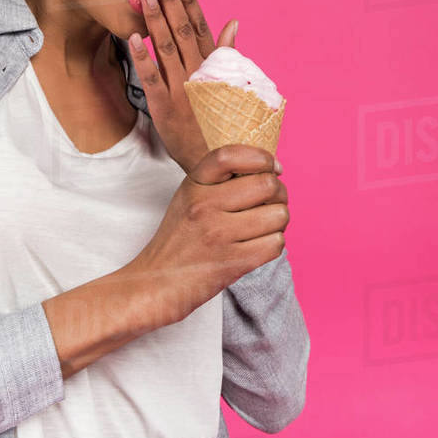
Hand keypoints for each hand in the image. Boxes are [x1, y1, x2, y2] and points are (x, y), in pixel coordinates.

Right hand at [120, 144, 287, 329]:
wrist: (157, 282)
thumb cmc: (179, 238)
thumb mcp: (188, 196)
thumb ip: (219, 180)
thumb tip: (270, 169)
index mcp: (194, 184)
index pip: (231, 155)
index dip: (262, 157)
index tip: (273, 167)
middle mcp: (205, 206)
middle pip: (267, 184)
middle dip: (280, 193)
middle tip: (272, 202)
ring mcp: (219, 235)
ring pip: (279, 215)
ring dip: (279, 221)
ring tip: (265, 226)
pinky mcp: (233, 263)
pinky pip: (276, 243)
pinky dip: (274, 244)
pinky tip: (259, 245)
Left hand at [127, 0, 238, 175]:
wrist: (223, 164)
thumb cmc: (227, 123)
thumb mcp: (232, 85)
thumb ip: (228, 53)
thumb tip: (233, 22)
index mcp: (214, 68)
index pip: (201, 28)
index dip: (190, 4)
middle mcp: (198, 74)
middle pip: (181, 31)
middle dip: (170, 2)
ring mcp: (182, 90)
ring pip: (166, 48)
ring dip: (155, 20)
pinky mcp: (164, 108)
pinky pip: (151, 79)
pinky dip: (142, 59)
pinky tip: (132, 38)